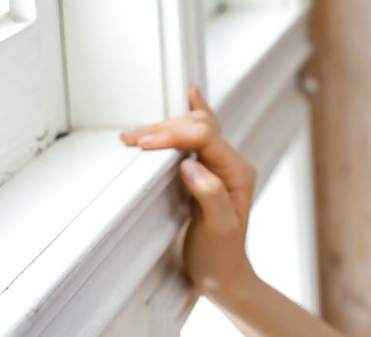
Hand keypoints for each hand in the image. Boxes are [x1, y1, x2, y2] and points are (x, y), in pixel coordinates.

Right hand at [120, 85, 257, 300]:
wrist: (223, 274)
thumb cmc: (221, 256)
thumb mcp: (219, 231)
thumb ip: (210, 195)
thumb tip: (191, 164)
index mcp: (238, 173)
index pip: (206, 138)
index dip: (174, 135)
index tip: (145, 143)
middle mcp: (232, 163)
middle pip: (200, 127)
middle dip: (165, 129)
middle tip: (133, 138)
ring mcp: (220, 164)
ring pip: (196, 127)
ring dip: (166, 126)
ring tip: (136, 132)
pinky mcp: (208, 169)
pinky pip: (200, 134)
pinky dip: (190, 115)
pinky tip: (190, 96)